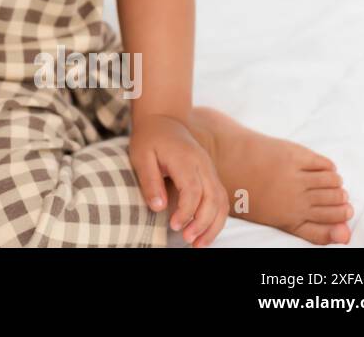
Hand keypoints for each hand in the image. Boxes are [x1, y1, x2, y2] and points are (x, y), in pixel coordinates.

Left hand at [130, 113, 228, 247]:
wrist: (164, 119)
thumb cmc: (149, 139)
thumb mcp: (141, 156)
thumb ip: (150, 181)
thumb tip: (158, 207)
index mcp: (186, 159)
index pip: (194, 189)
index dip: (186, 211)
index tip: (174, 226)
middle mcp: (203, 165)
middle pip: (213, 198)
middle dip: (202, 223)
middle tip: (187, 240)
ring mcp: (210, 170)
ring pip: (222, 201)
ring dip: (213, 225)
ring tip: (199, 244)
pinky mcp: (211, 175)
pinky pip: (221, 199)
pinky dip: (216, 218)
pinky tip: (205, 233)